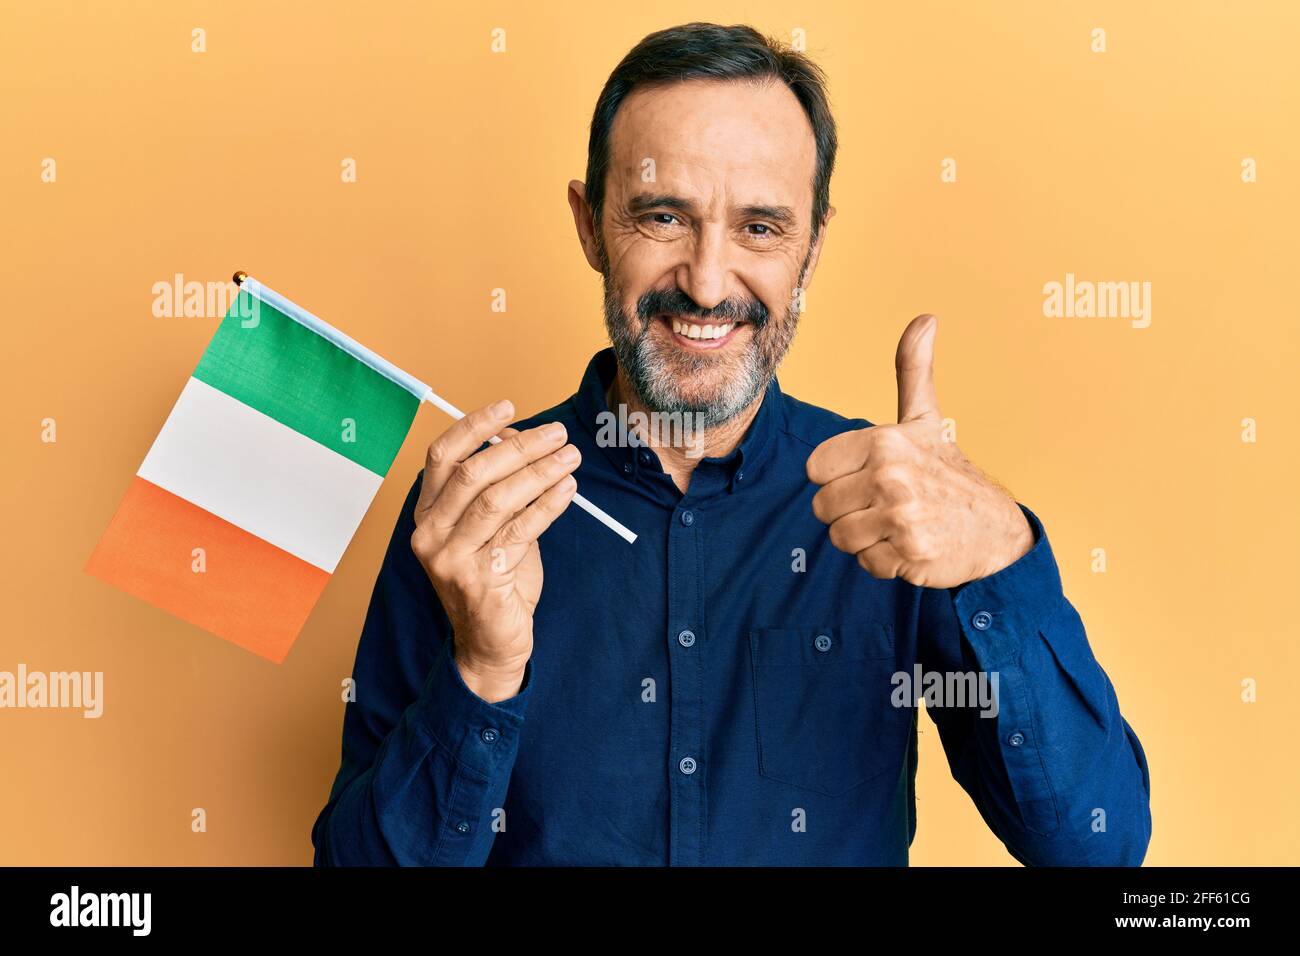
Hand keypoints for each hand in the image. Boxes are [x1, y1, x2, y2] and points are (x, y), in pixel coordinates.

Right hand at [410, 400, 580, 701]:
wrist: (491, 643)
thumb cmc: (495, 578)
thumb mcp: (492, 527)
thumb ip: (499, 487)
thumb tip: (520, 439)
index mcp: (428, 514)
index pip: (442, 456)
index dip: (474, 427)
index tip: (509, 406)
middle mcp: (430, 534)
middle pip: (472, 473)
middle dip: (520, 447)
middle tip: (558, 435)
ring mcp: (450, 559)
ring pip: (496, 500)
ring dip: (539, 472)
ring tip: (570, 458)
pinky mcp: (479, 580)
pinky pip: (519, 531)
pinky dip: (547, 506)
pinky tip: (568, 490)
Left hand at [807, 315, 1032, 588]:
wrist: (996, 530)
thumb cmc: (949, 472)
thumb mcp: (926, 418)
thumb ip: (914, 370)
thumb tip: (925, 319)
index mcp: (884, 440)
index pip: (816, 469)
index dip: (838, 477)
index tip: (869, 475)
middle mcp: (891, 476)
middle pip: (822, 507)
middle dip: (849, 511)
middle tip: (886, 503)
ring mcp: (902, 516)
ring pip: (840, 538)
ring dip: (865, 537)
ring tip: (897, 523)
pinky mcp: (909, 554)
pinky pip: (865, 564)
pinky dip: (884, 561)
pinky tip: (909, 545)